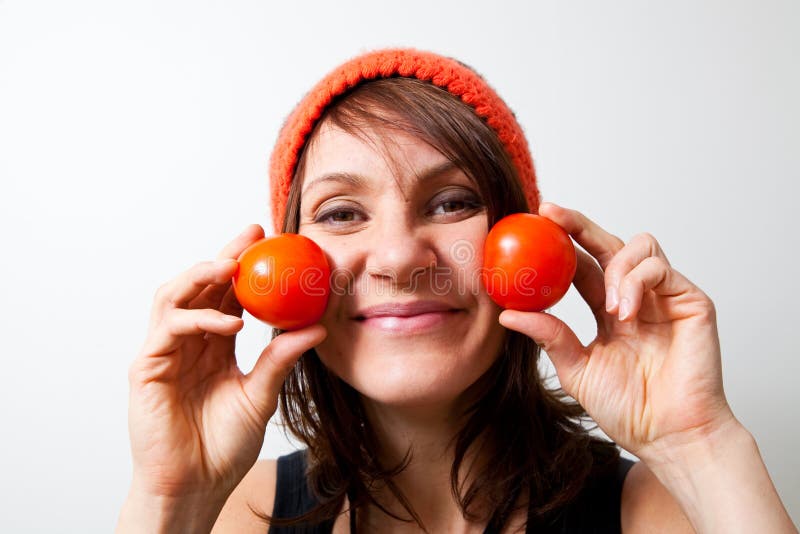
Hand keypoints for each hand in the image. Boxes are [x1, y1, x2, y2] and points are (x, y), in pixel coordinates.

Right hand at [126, 224, 326, 502]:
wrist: (196, 486)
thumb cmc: (223, 446)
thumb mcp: (261, 395)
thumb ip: (281, 359)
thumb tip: (317, 328)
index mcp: (212, 345)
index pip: (225, 295)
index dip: (243, 266)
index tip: (269, 242)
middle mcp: (187, 342)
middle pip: (199, 286)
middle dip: (224, 257)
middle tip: (252, 238)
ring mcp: (164, 352)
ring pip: (173, 296)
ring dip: (201, 276)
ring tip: (232, 267)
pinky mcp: (147, 368)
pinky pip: (169, 329)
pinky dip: (198, 318)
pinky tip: (230, 324)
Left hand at [498, 202, 732, 460]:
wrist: (669, 437)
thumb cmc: (629, 409)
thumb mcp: (576, 368)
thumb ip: (550, 336)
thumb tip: (507, 314)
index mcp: (608, 309)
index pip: (582, 265)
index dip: (559, 244)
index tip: (530, 227)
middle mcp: (636, 297)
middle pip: (608, 244)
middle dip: (579, 224)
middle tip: (551, 214)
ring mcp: (664, 296)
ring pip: (639, 247)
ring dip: (614, 266)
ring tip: (606, 305)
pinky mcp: (691, 301)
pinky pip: (660, 270)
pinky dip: (636, 282)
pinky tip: (624, 311)